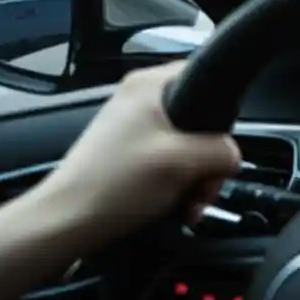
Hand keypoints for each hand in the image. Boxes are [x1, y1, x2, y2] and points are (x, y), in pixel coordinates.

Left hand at [38, 61, 240, 243]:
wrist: (67, 222)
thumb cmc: (116, 184)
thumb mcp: (182, 162)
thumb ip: (221, 151)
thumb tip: (232, 156)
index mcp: (149, 84)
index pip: (207, 77)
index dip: (222, 115)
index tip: (218, 147)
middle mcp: (140, 98)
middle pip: (201, 121)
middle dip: (209, 161)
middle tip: (203, 188)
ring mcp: (133, 126)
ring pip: (189, 146)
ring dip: (197, 179)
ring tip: (189, 204)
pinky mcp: (129, 152)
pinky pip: (170, 161)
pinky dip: (179, 184)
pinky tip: (177, 207)